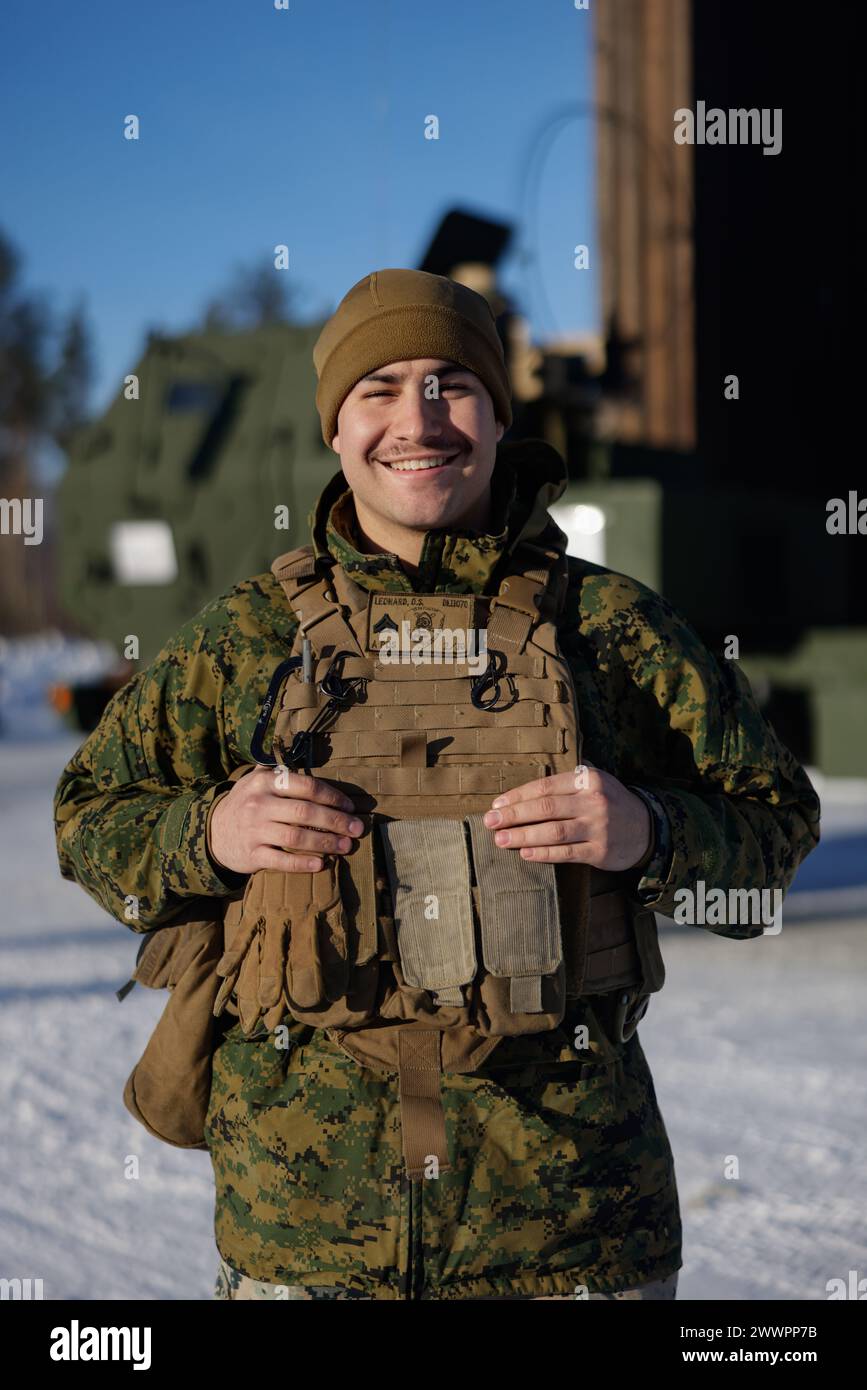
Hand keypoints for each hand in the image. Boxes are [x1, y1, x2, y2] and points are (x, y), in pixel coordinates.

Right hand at [208, 766, 363, 874]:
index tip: (349, 807)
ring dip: (326, 843)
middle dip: (336, 821)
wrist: (212, 832)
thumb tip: (297, 749)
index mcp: (265, 782)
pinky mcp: (251, 854)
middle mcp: (259, 804)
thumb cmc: (245, 803)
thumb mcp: (255, 781)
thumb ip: (277, 769)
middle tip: (357, 829)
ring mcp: (254, 830)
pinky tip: (320, 864)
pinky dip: (302, 864)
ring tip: (346, 846)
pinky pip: (281, 861)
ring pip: (297, 837)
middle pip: (305, 813)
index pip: (306, 786)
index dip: (332, 797)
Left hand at [482, 764, 651, 870]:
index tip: (497, 805)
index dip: (518, 796)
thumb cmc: (611, 802)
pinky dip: (543, 854)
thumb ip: (566, 780)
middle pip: (546, 808)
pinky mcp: (600, 851)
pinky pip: (566, 853)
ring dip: (523, 836)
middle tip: (490, 822)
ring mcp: (598, 827)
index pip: (546, 787)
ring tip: (501, 839)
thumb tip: (524, 787)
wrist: (648, 828)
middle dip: (514, 815)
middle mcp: (594, 801)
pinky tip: (525, 854)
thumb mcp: (596, 781)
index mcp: (588, 779)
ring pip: (553, 831)